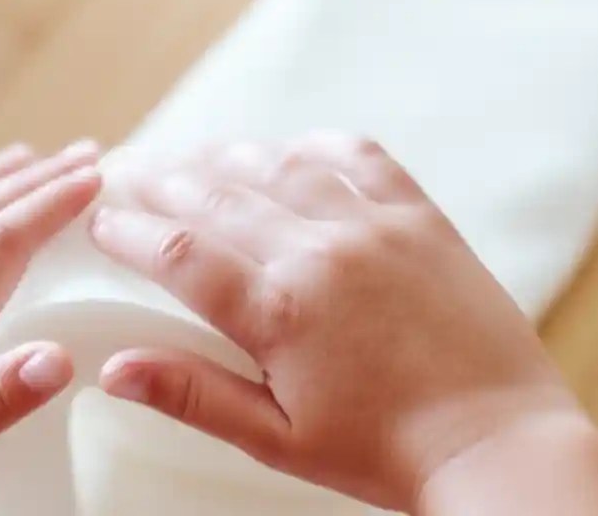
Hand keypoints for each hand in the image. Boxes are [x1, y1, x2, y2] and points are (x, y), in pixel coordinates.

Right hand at [87, 134, 597, 510]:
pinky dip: (315, 146)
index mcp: (279, 311)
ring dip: (225, 158)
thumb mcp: (276, 439)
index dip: (129, 231)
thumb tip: (114, 369)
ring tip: (193, 160)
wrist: (497, 444)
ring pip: (277, 166)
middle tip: (129, 175)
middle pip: (216, 196)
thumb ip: (192, 394)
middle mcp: (321, 253)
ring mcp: (374, 227)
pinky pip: (358, 156)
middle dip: (162, 183)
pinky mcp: (420, 219)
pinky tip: (290, 150)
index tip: (100, 221)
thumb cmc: (386, 452)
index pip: (178, 252)